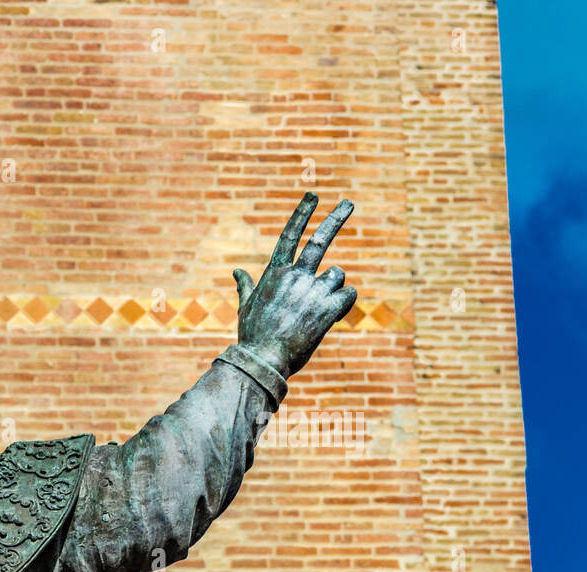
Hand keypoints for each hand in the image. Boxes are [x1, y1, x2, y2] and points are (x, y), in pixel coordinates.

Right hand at [232, 192, 356, 379]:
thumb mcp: (246, 307)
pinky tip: (334, 313)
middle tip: (349, 203)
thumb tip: (236, 271)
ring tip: (318, 308)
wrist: (263, 360)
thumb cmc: (253, 335)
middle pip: (320, 241)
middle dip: (336, 218)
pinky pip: (348, 294)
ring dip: (334, 286)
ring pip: (337, 275)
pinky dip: (345, 300)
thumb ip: (246, 285)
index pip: (289, 235)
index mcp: (275, 273)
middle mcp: (295, 276)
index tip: (313, 196)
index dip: (302, 213)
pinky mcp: (327, 309)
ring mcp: (312, 291)